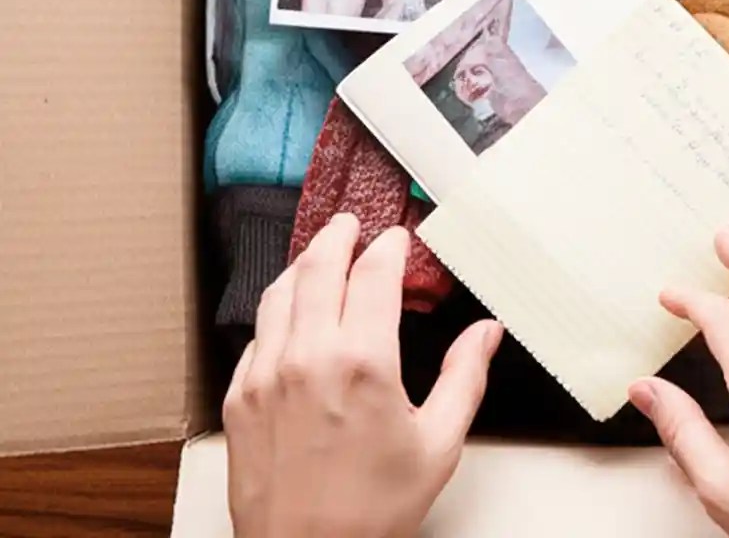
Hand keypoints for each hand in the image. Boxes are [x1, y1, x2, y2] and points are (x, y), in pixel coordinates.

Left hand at [223, 214, 502, 537]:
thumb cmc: (372, 511)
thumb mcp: (438, 444)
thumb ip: (464, 378)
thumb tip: (485, 333)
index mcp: (364, 363)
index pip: (374, 274)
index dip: (388, 247)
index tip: (397, 240)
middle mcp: (308, 357)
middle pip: (319, 267)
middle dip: (338, 236)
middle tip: (350, 224)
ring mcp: (265, 375)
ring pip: (279, 293)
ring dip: (302, 265)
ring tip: (319, 255)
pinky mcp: (239, 397)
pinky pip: (257, 334)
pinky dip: (277, 311)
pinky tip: (292, 315)